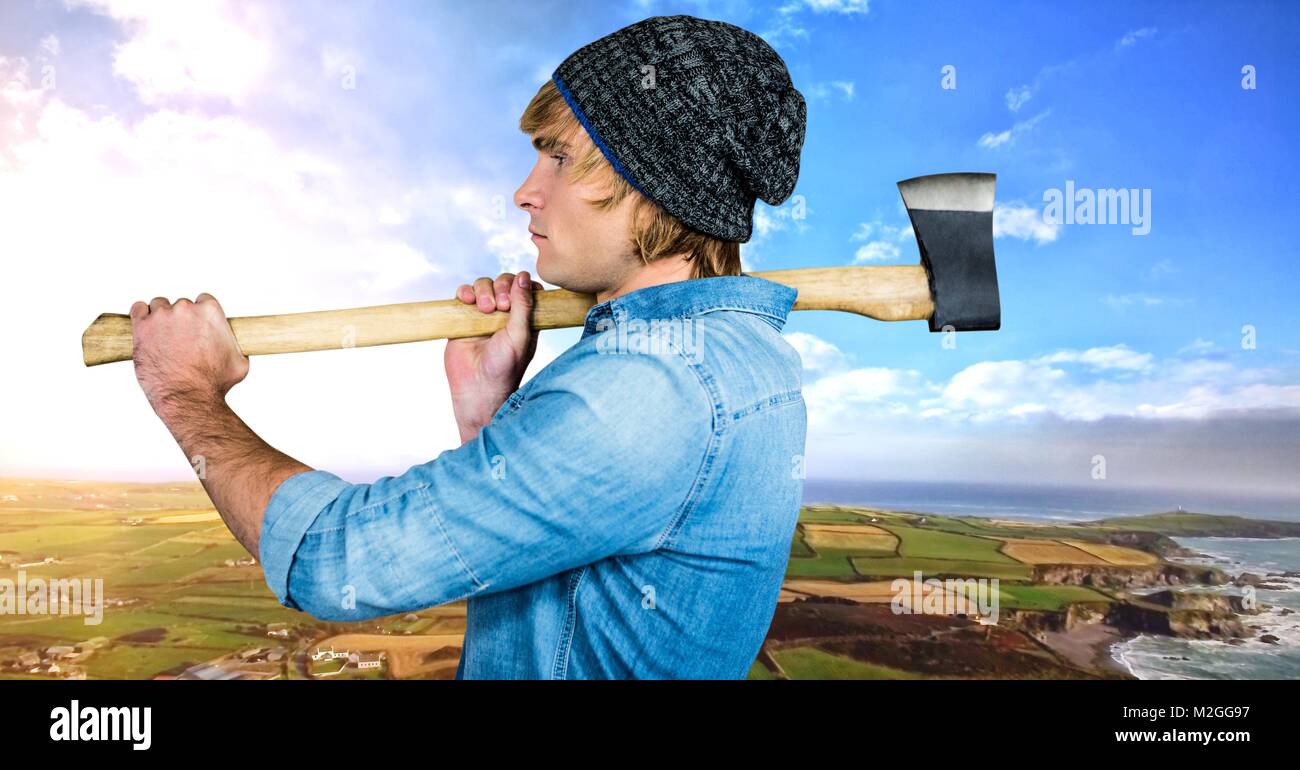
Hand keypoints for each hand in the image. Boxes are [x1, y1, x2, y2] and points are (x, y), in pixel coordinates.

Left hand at [130, 293, 248, 417]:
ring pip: (159, 306)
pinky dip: (140, 315)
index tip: (197, 327)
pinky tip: (145, 327)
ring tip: (163, 337)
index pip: (203, 300)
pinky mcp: (142, 326)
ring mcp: (162, 316)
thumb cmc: (215, 383)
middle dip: (181, 320)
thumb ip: (235, 344)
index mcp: (210, 311)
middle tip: (181, 339)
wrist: (189, 398)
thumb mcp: (239, 361)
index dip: (200, 315)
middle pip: (181, 304)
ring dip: (160, 318)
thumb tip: (235, 343)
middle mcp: (186, 309)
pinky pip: (138, 309)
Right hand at [444, 271, 537, 442]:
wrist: (476, 389)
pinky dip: (465, 292)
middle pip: (503, 282)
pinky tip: (467, 300)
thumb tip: (525, 275)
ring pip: (483, 285)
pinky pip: (463, 294)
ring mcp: (482, 315)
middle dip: (502, 287)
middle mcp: (504, 315)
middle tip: (500, 307)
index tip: (517, 297)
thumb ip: (523, 305)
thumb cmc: (504, 368)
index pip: (526, 288)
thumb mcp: (520, 335)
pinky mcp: (463, 318)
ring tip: (484, 308)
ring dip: (483, 289)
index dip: (522, 285)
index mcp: (524, 318)